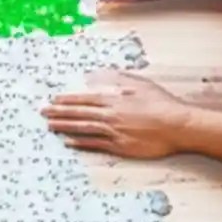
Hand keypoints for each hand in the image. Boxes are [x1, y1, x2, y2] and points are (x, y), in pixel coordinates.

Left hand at [42, 71, 190, 158]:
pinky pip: (96, 145)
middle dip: (58, 113)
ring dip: (65, 127)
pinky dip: (81, 143)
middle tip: (43, 112)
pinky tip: (69, 142)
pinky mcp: (120, 147)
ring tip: (50, 126)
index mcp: (114, 99)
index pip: (83, 99)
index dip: (66, 100)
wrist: (178, 125)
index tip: (52, 100)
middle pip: (79, 114)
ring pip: (83, 129)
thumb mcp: (140, 83)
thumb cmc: (162, 103)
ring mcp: (114, 132)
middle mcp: (110, 115)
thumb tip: (98, 74)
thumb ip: (118, 78)